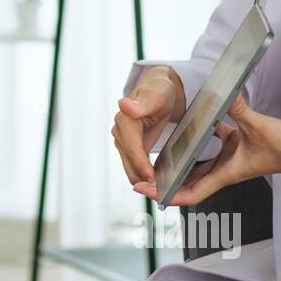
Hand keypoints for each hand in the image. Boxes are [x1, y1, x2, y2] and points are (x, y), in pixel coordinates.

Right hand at [113, 66, 182, 186]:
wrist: (159, 89)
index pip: (131, 146)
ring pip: (129, 165)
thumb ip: (142, 103)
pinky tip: (155, 183)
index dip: (140, 163)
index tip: (152, 177)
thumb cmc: (160, 90)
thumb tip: (123, 104)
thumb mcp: (157, 94)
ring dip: (141, 179)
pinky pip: (133, 164)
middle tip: (159, 191)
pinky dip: (142, 174)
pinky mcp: (129, 146)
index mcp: (125, 118)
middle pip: (128, 160)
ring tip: (158, 192)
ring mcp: (123, 139)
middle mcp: (120, 130)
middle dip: (141, 176)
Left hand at [131, 94, 280, 205]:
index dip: (166, 194)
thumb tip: (220, 93)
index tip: (145, 190)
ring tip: (155, 158)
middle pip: (188, 183)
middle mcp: (226, 169)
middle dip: (164, 183)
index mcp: (227, 172)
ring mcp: (232, 160)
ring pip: (198, 168)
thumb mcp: (260, 126)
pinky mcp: (239, 147)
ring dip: (177, 166)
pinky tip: (190, 127)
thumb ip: (237, 110)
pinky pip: (212, 148)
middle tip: (139, 177)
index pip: (191, 193)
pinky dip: (198, 143)